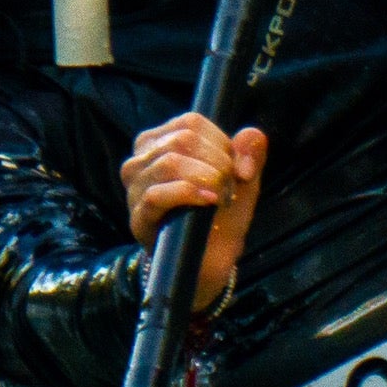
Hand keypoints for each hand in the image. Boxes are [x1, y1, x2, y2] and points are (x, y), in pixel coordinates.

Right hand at [120, 112, 269, 309]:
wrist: (209, 263)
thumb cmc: (221, 216)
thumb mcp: (242, 180)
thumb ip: (250, 153)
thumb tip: (252, 136)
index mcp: (160, 143)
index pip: (191, 123)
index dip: (222, 142)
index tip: (238, 168)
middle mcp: (140, 161)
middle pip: (182, 140)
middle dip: (218, 162)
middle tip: (230, 187)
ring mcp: (134, 191)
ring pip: (169, 163)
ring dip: (208, 178)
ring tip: (221, 197)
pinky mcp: (137, 220)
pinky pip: (155, 195)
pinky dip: (188, 194)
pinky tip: (209, 202)